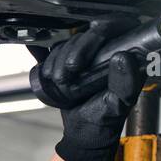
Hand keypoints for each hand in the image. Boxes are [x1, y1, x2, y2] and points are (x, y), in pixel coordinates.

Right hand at [33, 19, 147, 160]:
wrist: (84, 132)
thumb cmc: (105, 120)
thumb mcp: (119, 104)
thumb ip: (126, 82)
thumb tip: (123, 57)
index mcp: (125, 57)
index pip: (114, 28)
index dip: (98, 32)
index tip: (86, 45)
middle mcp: (105, 52)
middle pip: (86, 34)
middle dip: (73, 51)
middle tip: (69, 73)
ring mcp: (85, 56)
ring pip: (67, 42)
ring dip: (57, 60)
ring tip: (60, 81)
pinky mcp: (66, 62)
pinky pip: (51, 49)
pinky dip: (40, 49)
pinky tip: (34, 46)